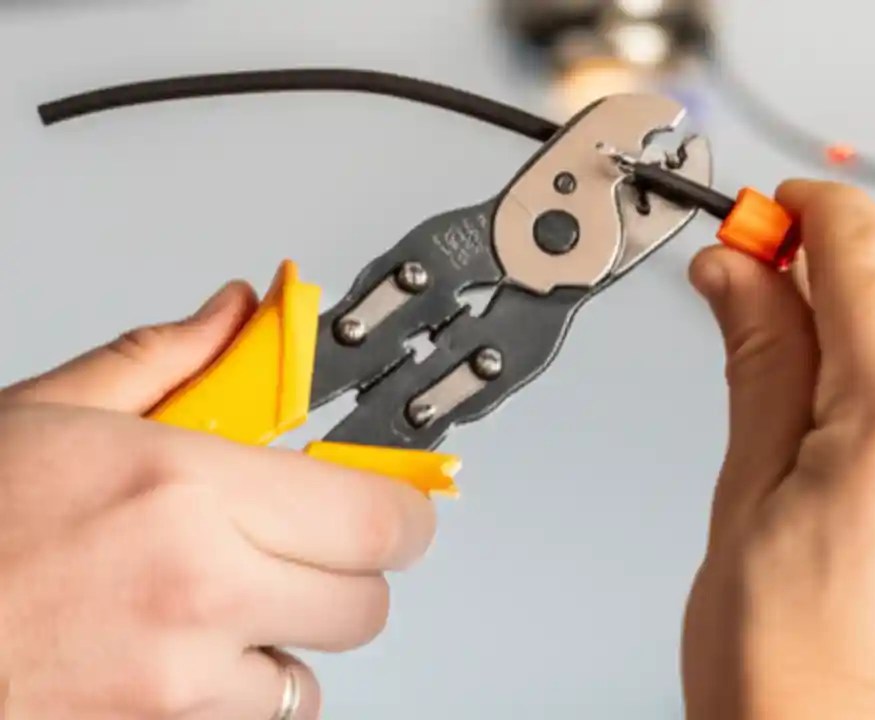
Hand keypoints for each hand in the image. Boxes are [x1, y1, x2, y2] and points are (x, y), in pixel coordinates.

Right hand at [0, 284, 435, 719]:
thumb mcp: (50, 415)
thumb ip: (167, 362)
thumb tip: (240, 313)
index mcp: (184, 489)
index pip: (381, 515)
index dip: (399, 509)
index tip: (394, 503)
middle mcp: (198, 589)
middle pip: (366, 600)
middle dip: (343, 570)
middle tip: (293, 545)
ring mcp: (179, 682)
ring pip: (311, 674)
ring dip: (281, 639)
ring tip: (212, 604)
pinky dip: (234, 696)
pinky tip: (178, 655)